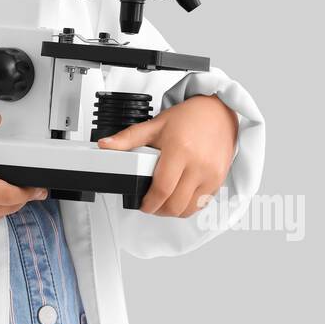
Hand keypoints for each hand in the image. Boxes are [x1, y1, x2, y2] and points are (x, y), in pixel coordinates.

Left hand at [97, 94, 238, 216]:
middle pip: (175, 204)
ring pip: (189, 209)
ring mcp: (211, 173)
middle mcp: (198, 164)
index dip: (149, 203)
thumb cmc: (187, 118)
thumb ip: (128, 138)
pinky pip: (202, 204)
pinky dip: (188, 206)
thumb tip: (105, 145)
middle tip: (150, 205)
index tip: (142, 204)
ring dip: (173, 211)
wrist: (217, 112)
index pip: (162, 188)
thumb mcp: (155, 125)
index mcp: (179, 149)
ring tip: (163, 202)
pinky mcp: (219, 179)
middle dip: (159, 210)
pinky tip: (179, 197)